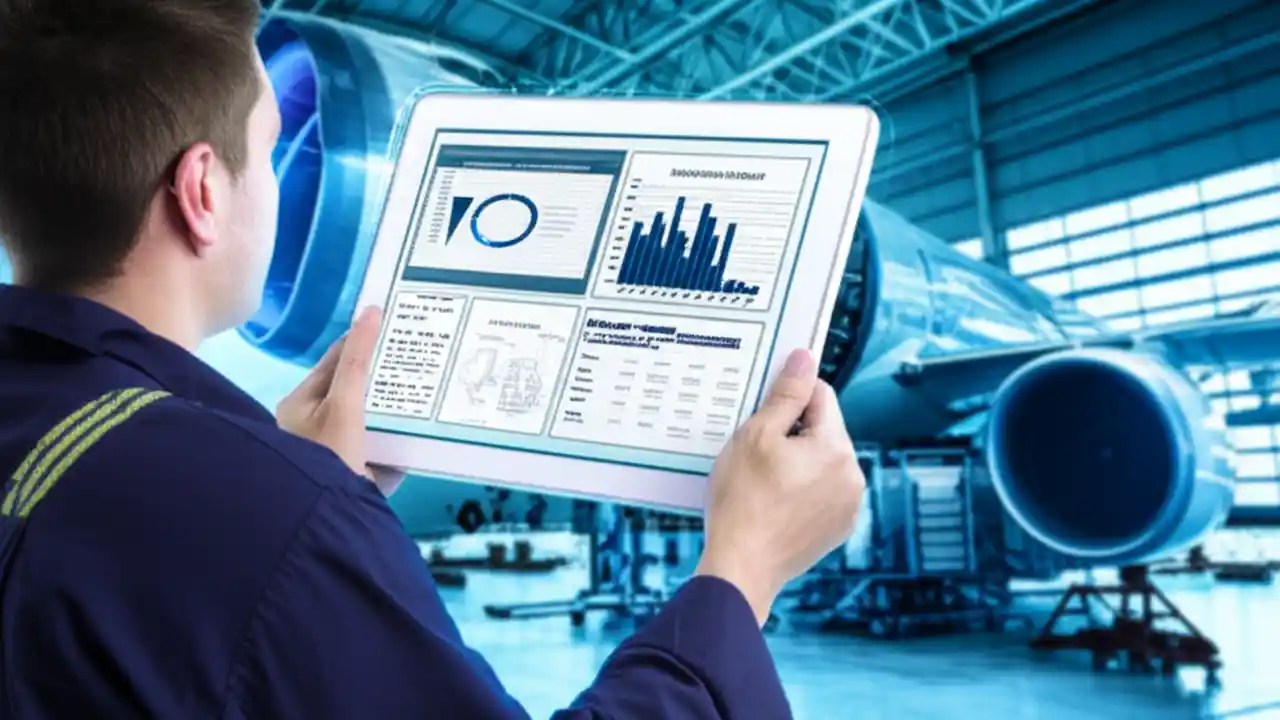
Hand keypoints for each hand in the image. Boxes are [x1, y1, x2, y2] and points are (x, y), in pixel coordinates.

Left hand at [277, 306, 404, 495]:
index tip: (392, 325)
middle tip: (415, 358)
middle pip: (355, 391)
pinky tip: (417, 435)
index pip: (335, 361)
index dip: (362, 342)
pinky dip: (396, 443)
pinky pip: (379, 449)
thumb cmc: (327, 456)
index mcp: (300, 404)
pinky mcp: (353, 473)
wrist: (327, 520)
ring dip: (392, 411)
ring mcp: (334, 450)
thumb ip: (358, 361)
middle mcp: (313, 426)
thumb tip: (371, 312)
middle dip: (383, 378)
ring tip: (423, 394)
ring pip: (369, 419)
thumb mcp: (345, 404)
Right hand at [695, 348, 864, 625]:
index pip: (820, 396)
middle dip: (793, 433)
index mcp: (835, 447)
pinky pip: (823, 492)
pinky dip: (803, 491)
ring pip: (823, 462)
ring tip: (764, 482)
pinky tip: (774, 504)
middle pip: (824, 430)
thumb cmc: (742, 500)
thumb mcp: (755, 436)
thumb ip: (786, 395)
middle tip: (757, 454)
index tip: (763, 415)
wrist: (742, 568)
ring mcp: (849, 505)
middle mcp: (853, 474)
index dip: (789, 398)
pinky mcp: (839, 529)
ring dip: (799, 462)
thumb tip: (805, 357)